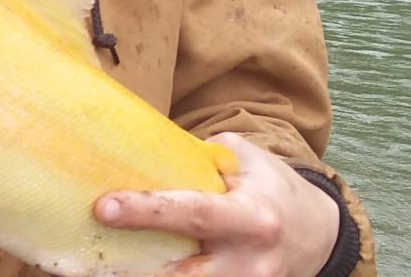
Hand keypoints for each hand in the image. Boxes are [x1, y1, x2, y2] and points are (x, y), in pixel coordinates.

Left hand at [95, 133, 339, 276]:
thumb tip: (144, 147)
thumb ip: (199, 157)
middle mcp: (249, 262)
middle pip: (185, 274)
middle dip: (136, 267)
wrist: (321, 235)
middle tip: (90, 252)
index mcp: (252, 217)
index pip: (194, 213)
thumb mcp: (245, 160)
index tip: (104, 207)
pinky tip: (127, 270)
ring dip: (143, 276)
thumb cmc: (271, 188)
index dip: (147, 211)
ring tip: (102, 265)